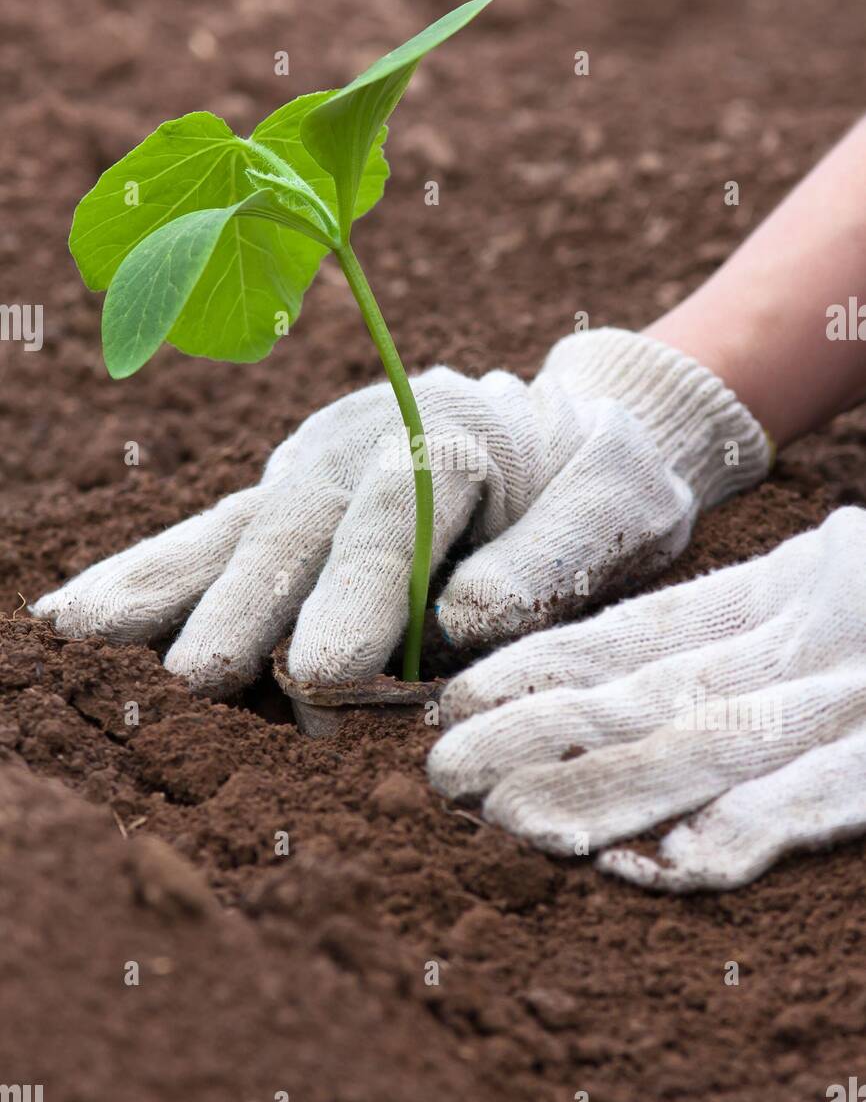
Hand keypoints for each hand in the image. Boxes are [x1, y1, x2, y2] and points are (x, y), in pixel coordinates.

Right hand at [34, 328, 768, 694]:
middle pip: (293, 524)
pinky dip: (153, 573)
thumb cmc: (601, 477)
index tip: (318, 673)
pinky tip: (82, 608)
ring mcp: (313, 467)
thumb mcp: (619, 505)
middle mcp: (361, 445)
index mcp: (449, 439)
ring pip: (234, 529)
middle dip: (243, 602)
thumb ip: (554, 557)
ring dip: (163, 584)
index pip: (392, 521)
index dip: (356, 596)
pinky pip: (216, 535)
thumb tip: (467, 616)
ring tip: (79, 629)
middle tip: (199, 676)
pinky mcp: (288, 496)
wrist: (575, 425)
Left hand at [428, 508, 865, 890]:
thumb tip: (641, 661)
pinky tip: (660, 865)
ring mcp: (858, 691)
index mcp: (794, 583)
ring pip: (713, 742)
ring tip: (507, 816)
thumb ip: (759, 619)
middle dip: (546, 735)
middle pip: (660, 693)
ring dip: (607, 786)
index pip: (647, 633)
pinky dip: (746, 831)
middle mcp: (815, 632)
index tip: (461, 699)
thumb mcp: (842, 577)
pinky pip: (829, 797)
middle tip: (447, 770)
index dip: (549, 667)